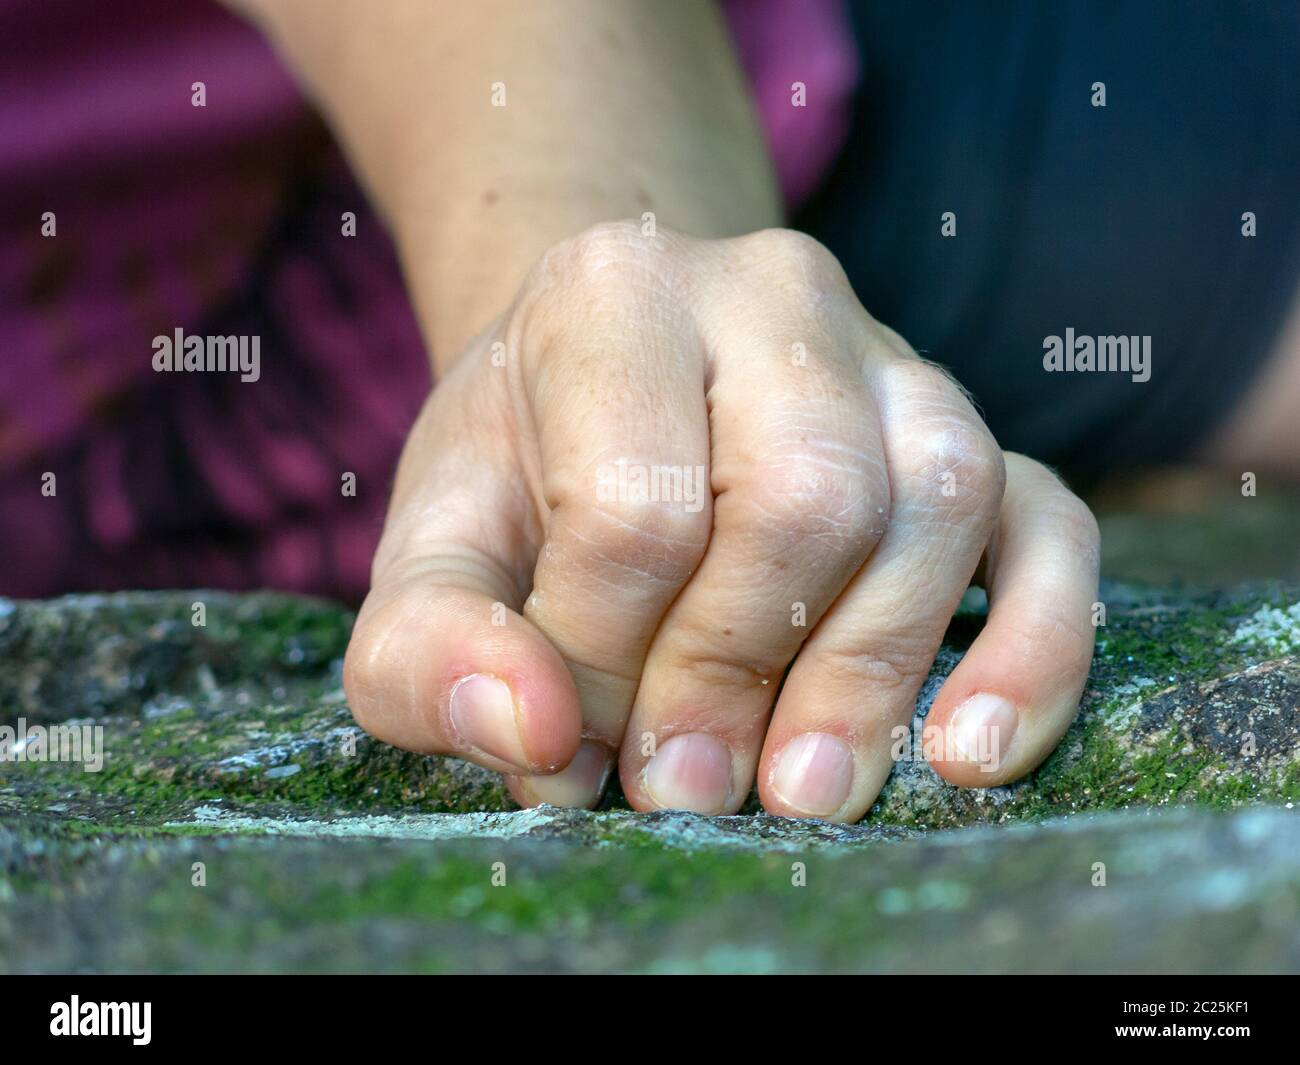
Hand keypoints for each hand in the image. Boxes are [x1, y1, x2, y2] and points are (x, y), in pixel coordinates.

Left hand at [343, 222, 1099, 821]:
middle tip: (681, 788)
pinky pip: (1048, 525)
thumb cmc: (525, 469)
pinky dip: (1030, 646)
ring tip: (801, 791)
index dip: (601, 655)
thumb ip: (428, 642)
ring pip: (937, 506)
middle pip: (803, 500)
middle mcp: (775, 294)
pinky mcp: (967, 435)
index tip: (569, 741)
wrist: (611, 377)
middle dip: (735, 673)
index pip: (635, 503)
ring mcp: (893, 358)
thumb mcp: (434, 542)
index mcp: (616, 292)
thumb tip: (530, 738)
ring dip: (871, 675)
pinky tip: (971, 750)